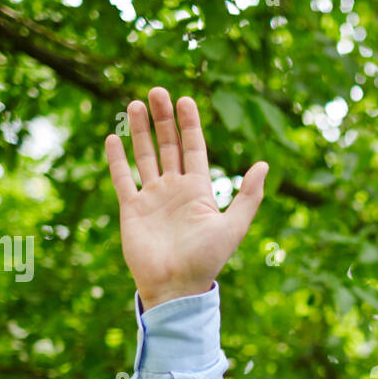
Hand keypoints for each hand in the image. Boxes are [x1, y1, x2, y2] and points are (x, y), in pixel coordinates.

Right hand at [104, 86, 267, 308]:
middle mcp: (175, 189)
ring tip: (136, 103)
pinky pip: (123, 179)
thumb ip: (249, 197)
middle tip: (157, 92)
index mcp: (199, 190)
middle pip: (168, 146)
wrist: (176, 286)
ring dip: (140, 131)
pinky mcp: (132, 209)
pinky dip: (117, 159)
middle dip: (163, 119)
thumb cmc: (206, 260)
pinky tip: (113, 137)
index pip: (194, 148)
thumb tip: (264, 166)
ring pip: (145, 156)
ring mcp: (153, 198)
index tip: (185, 100)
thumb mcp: (234, 227)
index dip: (190, 124)